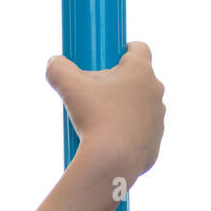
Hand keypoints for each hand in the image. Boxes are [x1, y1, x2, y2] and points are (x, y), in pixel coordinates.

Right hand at [45, 41, 165, 186]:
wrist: (112, 162)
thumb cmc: (94, 119)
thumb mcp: (69, 88)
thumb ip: (58, 69)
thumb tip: (53, 62)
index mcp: (140, 71)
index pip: (139, 48)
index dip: (124, 51)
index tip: (109, 60)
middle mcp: (155, 91)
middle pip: (138, 79)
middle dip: (119, 83)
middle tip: (96, 95)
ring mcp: (158, 117)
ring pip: (140, 106)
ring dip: (124, 109)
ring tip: (100, 123)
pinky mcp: (156, 141)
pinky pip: (141, 132)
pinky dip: (127, 135)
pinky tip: (110, 143)